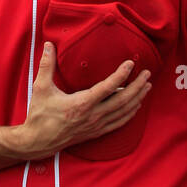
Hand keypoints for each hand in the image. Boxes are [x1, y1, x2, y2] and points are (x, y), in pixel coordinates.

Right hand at [17, 42, 151, 159]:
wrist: (39, 141)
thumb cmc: (40, 114)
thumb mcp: (41, 88)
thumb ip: (46, 65)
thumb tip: (49, 45)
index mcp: (82, 103)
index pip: (108, 87)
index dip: (121, 74)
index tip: (131, 63)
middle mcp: (93, 115)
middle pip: (122, 100)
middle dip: (137, 86)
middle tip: (148, 74)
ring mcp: (96, 125)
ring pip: (123, 112)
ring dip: (137, 99)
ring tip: (147, 87)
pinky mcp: (96, 132)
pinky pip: (118, 123)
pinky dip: (130, 114)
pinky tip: (136, 106)